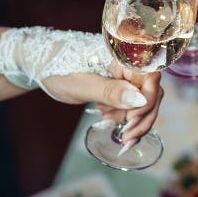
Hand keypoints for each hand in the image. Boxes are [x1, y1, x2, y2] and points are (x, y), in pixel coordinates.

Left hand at [43, 66, 163, 143]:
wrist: (45, 67)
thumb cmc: (60, 70)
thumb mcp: (83, 85)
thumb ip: (112, 91)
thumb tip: (140, 100)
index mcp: (124, 60)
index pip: (151, 78)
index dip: (147, 100)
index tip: (130, 119)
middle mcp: (130, 68)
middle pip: (152, 93)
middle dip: (143, 118)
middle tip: (126, 137)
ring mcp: (126, 79)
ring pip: (145, 103)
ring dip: (136, 123)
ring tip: (120, 134)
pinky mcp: (121, 89)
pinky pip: (133, 106)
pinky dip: (127, 120)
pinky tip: (111, 121)